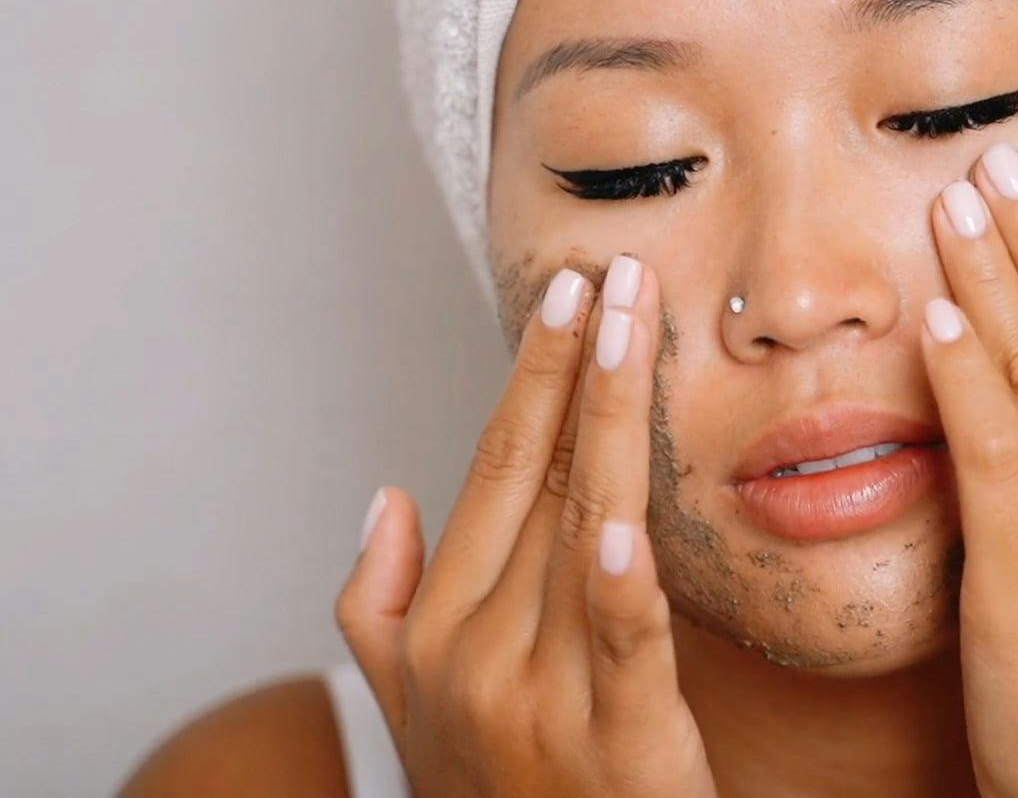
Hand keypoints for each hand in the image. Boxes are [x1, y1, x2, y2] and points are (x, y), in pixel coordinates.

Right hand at [336, 256, 717, 796]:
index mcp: (433, 631)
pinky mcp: (622, 743)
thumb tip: (383, 496)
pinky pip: (622, 644)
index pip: (490, 473)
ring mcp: (541, 698)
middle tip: (617, 273)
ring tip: (636, 328)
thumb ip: (382, 608)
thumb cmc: (497, 795)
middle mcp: (475, 655)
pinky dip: (618, 582)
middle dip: (580, 368)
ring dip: (612, 418)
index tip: (568, 299)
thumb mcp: (412, 708)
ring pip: (584, 526)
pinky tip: (616, 521)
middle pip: (537, 480)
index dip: (532, 380)